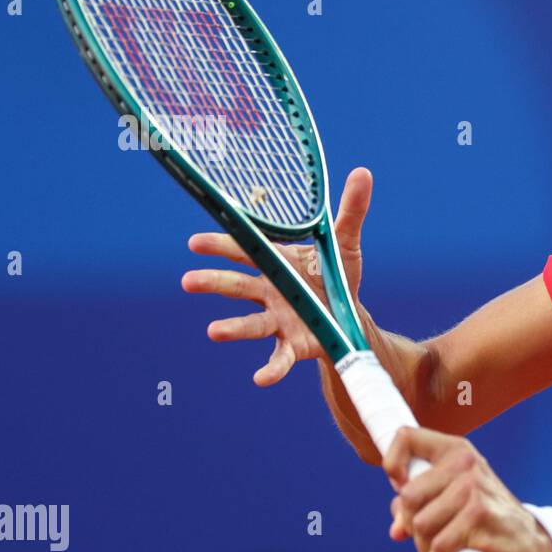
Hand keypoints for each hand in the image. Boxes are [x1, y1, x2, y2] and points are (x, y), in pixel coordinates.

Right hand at [181, 167, 372, 385]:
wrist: (350, 314)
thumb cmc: (337, 275)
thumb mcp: (345, 241)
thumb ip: (351, 210)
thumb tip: (363, 171)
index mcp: (276, 263)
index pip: (244, 251)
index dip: (220, 246)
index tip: (195, 242)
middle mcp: (269, 292)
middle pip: (237, 285)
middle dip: (213, 282)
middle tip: (188, 281)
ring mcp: (278, 320)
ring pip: (250, 323)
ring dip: (232, 328)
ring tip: (213, 331)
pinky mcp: (294, 344)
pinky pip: (279, 358)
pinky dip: (271, 369)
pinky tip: (260, 380)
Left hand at [384, 426, 551, 551]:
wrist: (530, 540)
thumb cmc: (485, 518)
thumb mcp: (454, 500)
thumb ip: (422, 506)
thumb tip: (396, 529)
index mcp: (455, 450)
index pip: (405, 437)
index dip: (393, 466)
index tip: (402, 489)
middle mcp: (465, 464)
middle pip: (409, 498)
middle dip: (411, 527)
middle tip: (429, 540)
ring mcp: (475, 491)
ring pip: (422, 527)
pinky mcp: (481, 519)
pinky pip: (440, 548)